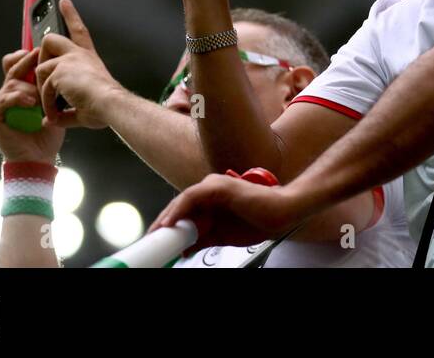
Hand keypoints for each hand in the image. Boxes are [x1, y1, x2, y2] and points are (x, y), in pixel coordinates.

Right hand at [0, 48, 63, 163]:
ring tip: (40, 95)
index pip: (18, 63)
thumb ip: (53, 87)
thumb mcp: (54, 104)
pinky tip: (31, 102)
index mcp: (22, 88)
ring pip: (11, 83)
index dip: (26, 54)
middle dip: (25, 60)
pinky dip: (18, 99)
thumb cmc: (47, 132)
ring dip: (27, 86)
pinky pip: (4, 101)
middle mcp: (8, 93)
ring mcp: (0, 104)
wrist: (39, 157)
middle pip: (11, 67)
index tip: (40, 49)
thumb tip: (62, 67)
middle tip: (37, 57)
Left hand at [36, 0, 121, 128]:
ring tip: (52, 105)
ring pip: (41, 66)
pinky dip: (46, 102)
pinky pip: (42, 86)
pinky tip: (54, 112)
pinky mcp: (60, 69)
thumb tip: (51, 118)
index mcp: (88, 59)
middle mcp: (79, 55)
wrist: (110, 105)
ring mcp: (69, 60)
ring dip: (42, 88)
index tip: (63, 1)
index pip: (79, 31)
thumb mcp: (83, 105)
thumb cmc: (104, 106)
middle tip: (46, 75)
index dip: (71, 14)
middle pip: (51, 40)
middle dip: (41, 54)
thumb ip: (66, 110)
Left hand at [150, 174, 303, 250]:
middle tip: (151, 239)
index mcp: (212, 198)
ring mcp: (215, 185)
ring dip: (168, 217)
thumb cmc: (260, 220)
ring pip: (183, 200)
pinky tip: (172, 223)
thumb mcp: (223, 236)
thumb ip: (203, 239)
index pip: (183, 210)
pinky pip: (191, 197)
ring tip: (158, 233)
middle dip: (163, 222)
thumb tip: (185, 247)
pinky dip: (179, 210)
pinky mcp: (219, 187)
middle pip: (179, 204)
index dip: (168, 224)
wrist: (282, 213)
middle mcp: (211, 188)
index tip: (157, 239)